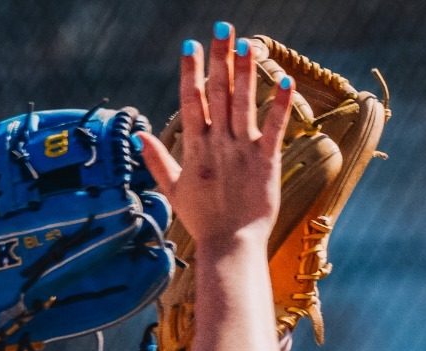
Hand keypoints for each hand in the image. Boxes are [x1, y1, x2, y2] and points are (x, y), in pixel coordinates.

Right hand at [139, 25, 293, 248]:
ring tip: (246, 44)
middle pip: (218, 94)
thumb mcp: (174, 190)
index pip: (192, 101)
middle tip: (222, 28)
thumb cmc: (203, 220)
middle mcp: (218, 144)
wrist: (230, 246)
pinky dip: (279, 106)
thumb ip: (158, 160)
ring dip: (245, 73)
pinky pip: (274, 130)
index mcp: (195, 148)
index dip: (191, 72)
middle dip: (220, 59)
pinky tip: (286, 82)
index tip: (191, 45)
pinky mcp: (266, 164)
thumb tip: (139, 136)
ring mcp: (242, 152)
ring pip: (243, 105)